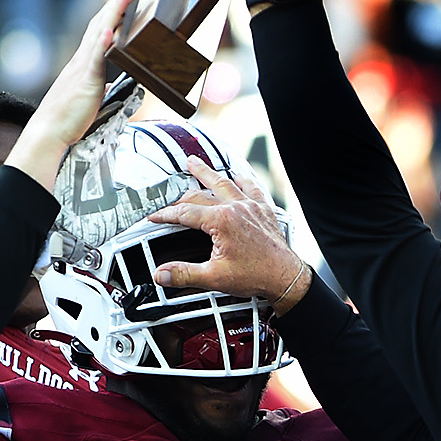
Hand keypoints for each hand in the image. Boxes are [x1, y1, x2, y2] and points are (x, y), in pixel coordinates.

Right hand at [4, 0, 140, 190]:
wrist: (48, 132)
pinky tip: (113, 29)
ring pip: (100, 31)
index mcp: (83, 63)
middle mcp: (81, 59)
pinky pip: (95, 58)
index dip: (113, 11)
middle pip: (101, 22)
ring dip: (115, 10)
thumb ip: (99, 85)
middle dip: (119, 1)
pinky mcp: (86, 81)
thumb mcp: (88, 98)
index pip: (100, 29)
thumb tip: (111, 83)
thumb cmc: (67, 118)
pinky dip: (104, 41)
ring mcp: (82, 68)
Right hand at [149, 162, 308, 307]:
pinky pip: (251, 186)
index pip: (185, 213)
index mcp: (221, 221)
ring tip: (194, 163)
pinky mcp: (263, 209)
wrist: (285, 276)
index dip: (166, 214)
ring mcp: (251, 206)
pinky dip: (242, 179)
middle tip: (169, 196)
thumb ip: (184, 274)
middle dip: (181, 196)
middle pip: (201, 195)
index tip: (155, 217)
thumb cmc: (256, 275)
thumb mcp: (214, 277)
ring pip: (224, 182)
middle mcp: (236, 208)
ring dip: (207, 173)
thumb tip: (162, 274)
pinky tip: (237, 174)